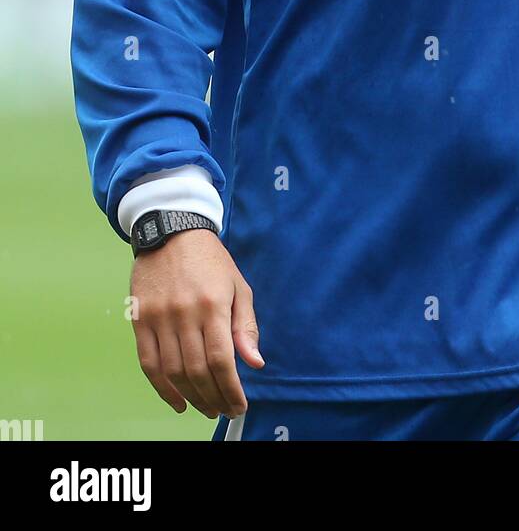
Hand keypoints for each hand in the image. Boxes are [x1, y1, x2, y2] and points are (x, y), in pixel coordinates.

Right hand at [130, 229, 263, 418]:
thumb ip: (246, 326)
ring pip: (173, 372)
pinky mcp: (141, 319)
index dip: (231, 390)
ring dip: (190, 397)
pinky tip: (177, 401)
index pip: (222, 360)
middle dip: (213, 398)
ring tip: (205, 408)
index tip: (238, 405)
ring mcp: (159, 317)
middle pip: (197, 371)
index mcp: (213, 304)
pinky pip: (149, 363)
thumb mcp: (238, 286)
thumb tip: (254, 363)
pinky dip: (161, 389)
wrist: (172, 230)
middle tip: (223, 411)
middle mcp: (185, 313)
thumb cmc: (211, 260)